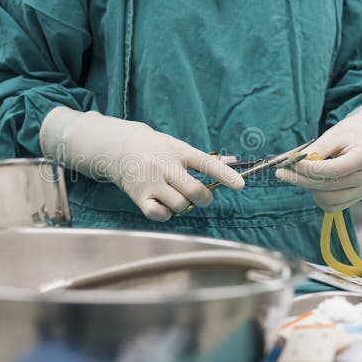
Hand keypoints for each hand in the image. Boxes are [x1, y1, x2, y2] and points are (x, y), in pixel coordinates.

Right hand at [41, 108, 244, 221]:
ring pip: (180, 205)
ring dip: (184, 205)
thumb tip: (235, 162)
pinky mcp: (139, 197)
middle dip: (204, 198)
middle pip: (195, 190)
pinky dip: (166, 214)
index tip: (241, 185)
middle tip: (202, 196)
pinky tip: (164, 205)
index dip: (225, 175)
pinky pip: (159, 214)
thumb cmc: (157, 148)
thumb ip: (205, 158)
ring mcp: (151, 183)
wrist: (119, 148)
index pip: (207, 163)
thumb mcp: (179, 147)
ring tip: (177, 196)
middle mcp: (165, 166)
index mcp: (178, 151)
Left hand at [276, 103, 361, 211]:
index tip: (288, 163)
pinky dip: (318, 197)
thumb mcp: (335, 134)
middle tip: (281, 172)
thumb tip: (294, 162)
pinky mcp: (360, 197)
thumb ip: (317, 150)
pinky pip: (334, 206)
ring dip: (309, 189)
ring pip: (329, 200)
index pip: (331, 170)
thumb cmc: (352, 133)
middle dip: (300, 179)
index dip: (306, 168)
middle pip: (328, 186)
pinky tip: (312, 183)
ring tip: (300, 175)